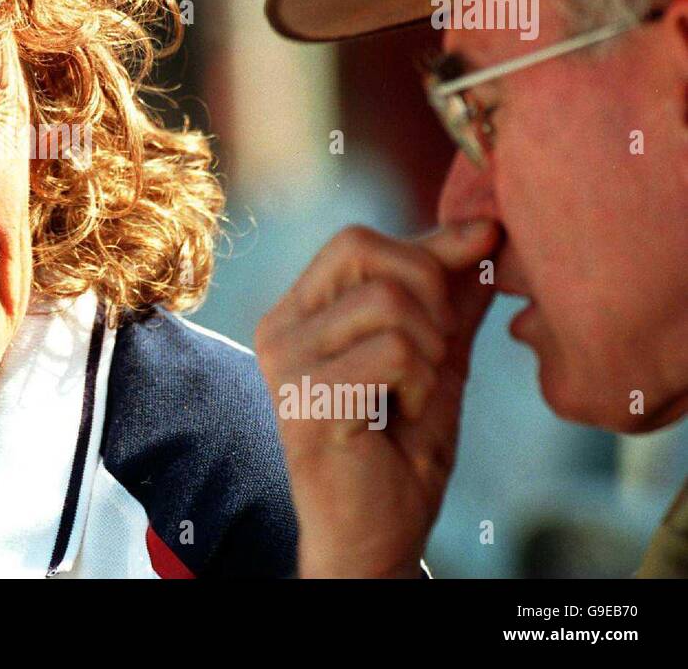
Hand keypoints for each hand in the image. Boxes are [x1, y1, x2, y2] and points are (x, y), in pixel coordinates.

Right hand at [255, 219, 500, 576]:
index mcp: (297, 313)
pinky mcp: (306, 400)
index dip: (426, 247)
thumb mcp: (434, 358)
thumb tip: (486, 228)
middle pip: (364, 249)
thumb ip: (450, 296)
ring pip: (389, 303)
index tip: (481, 252)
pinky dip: (422, 385)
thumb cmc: (398, 450)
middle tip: (435, 353)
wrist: (375, 537)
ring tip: (414, 394)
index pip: (357, 241)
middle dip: (428, 290)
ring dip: (431, 351)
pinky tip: (401, 418)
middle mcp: (278, 329)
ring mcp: (285, 364)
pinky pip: (395, 352)